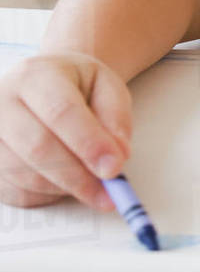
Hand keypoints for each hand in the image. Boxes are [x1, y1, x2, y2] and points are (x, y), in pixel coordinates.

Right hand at [0, 51, 131, 209]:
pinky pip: (15, 192)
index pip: (60, 112)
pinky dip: (47, 196)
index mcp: (36, 75)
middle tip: (110, 192)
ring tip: (93, 183)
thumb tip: (117, 156)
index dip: (88, 143)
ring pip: (24, 175)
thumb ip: (116, 118)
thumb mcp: (107, 87)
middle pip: (37, 147)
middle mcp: (2, 103)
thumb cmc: (77, 87)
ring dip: (65, 188)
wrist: (44, 82)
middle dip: (78, 176)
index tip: (114, 168)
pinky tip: (66, 183)